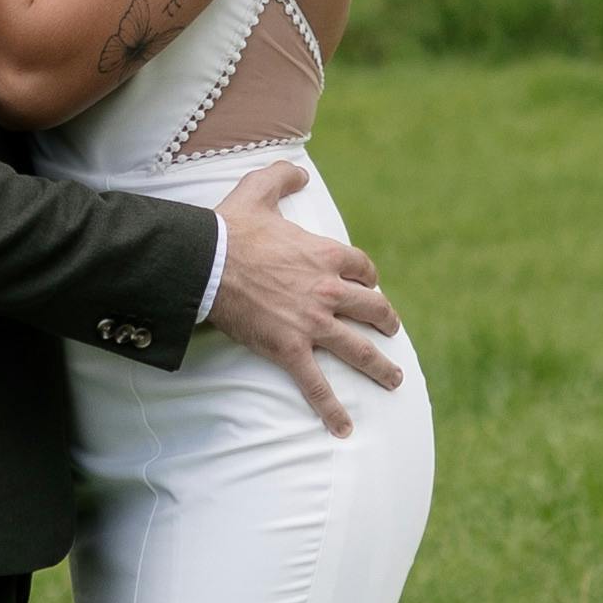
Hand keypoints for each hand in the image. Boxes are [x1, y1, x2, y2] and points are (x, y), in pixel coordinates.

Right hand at [209, 159, 403, 435]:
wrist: (207, 262)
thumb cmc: (230, 227)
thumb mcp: (259, 189)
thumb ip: (282, 177)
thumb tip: (299, 173)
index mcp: (326, 255)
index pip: (363, 269)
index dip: (368, 278)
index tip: (367, 286)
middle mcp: (328, 290)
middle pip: (373, 308)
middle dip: (386, 320)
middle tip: (391, 330)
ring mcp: (312, 322)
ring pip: (358, 348)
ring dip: (380, 366)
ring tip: (395, 380)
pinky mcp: (290, 348)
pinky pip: (317, 384)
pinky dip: (331, 408)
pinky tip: (345, 429)